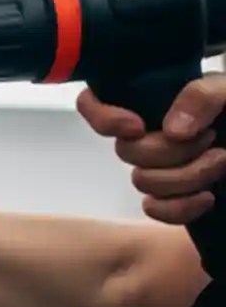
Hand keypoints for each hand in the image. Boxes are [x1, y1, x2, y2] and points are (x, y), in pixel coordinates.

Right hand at [78, 73, 225, 224]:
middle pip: (126, 153)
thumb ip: (204, 95)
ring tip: (223, 162)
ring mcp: (162, 168)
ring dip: (187, 177)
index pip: (94, 104)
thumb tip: (171, 129)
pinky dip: (180, 209)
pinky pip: (155, 210)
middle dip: (170, 152)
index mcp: (155, 100)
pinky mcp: (176, 198)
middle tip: (212, 139)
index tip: (139, 124)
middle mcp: (151, 133)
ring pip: (143, 183)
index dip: (104, 118)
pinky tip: (208, 199)